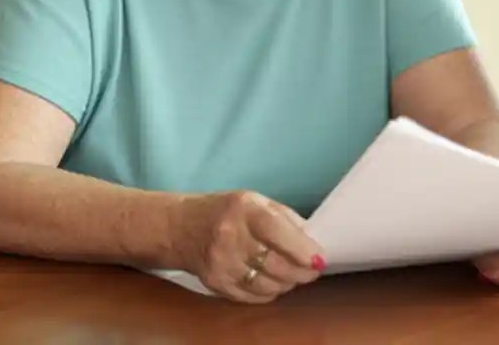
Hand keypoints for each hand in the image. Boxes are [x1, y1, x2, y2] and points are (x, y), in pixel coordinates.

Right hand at [173, 190, 325, 302]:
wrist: (179, 227)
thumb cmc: (226, 211)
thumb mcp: (256, 202)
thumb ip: (286, 218)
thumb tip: (313, 240)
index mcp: (245, 210)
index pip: (277, 231)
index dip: (302, 249)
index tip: (319, 259)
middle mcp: (230, 236)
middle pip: (275, 264)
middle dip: (301, 272)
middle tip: (312, 271)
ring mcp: (220, 262)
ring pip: (266, 284)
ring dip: (287, 283)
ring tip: (292, 276)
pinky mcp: (214, 282)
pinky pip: (250, 296)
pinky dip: (268, 292)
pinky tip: (272, 283)